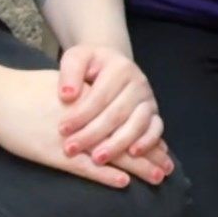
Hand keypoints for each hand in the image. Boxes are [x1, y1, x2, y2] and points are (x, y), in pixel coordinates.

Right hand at [0, 69, 168, 188]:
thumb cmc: (27, 90)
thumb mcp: (64, 85)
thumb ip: (86, 95)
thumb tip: (102, 99)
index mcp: (92, 102)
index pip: (127, 119)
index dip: (145, 132)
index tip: (162, 144)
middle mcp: (88, 120)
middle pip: (127, 136)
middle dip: (149, 152)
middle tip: (168, 165)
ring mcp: (72, 138)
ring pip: (112, 154)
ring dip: (137, 167)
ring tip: (157, 176)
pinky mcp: (55, 154)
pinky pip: (86, 167)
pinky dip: (106, 175)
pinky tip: (124, 182)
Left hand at [54, 44, 169, 172]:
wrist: (112, 64)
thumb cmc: (90, 63)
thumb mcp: (77, 58)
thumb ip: (70, 72)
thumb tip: (67, 95)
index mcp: (120, 68)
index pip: (99, 96)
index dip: (81, 114)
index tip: (62, 129)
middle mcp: (139, 83)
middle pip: (117, 113)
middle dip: (93, 134)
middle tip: (71, 148)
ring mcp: (149, 99)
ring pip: (137, 124)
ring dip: (117, 144)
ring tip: (97, 158)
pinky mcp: (154, 114)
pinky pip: (156, 129)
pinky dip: (147, 142)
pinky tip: (132, 154)